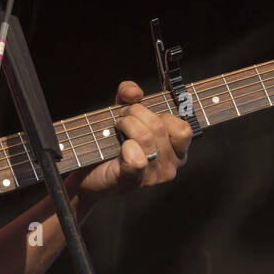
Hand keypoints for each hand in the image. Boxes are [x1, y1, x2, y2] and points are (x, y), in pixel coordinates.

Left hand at [73, 80, 192, 198]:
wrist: (90, 172)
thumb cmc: (112, 143)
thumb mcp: (124, 111)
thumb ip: (130, 94)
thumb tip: (134, 92)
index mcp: (177, 151)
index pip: (183, 129)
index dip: (160, 114)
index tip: (142, 113)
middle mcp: (171, 166)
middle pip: (159, 127)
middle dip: (135, 113)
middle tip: (121, 117)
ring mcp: (154, 176)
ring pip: (146, 138)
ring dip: (126, 125)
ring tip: (117, 127)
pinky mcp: (134, 181)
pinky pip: (137, 159)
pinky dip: (125, 147)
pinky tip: (119, 148)